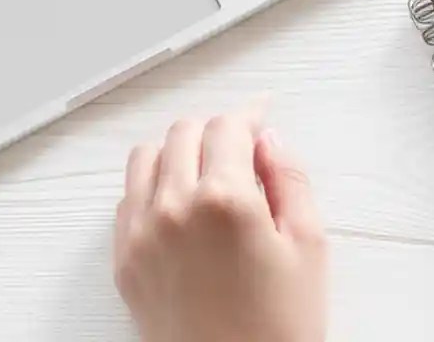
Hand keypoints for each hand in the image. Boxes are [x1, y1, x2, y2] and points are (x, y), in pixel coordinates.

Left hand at [114, 113, 327, 341]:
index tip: (261, 115)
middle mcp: (174, 209)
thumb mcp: (309, 246)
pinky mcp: (125, 261)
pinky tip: (181, 200)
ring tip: (209, 167)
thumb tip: (269, 142)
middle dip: (217, 128)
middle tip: (243, 144)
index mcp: (225, 200)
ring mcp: (141, 235)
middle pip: (184, 132)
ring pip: (146, 157)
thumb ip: (290, 180)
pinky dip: (152, 184)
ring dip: (178, 149)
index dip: (250, 113)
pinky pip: (127, 199)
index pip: (228, 126)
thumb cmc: (278, 329)